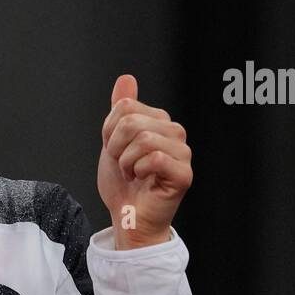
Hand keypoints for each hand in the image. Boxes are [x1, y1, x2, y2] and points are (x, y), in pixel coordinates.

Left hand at [98, 75, 192, 248]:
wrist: (126, 216)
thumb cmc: (123, 183)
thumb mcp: (113, 142)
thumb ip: (120, 111)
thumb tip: (127, 78)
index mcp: (159, 121)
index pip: (124, 108)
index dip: (110, 132)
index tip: (115, 151)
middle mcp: (175, 132)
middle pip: (132, 121)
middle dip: (116, 147)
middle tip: (123, 166)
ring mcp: (183, 152)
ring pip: (144, 139)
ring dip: (127, 162)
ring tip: (132, 174)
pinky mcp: (184, 174)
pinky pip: (155, 158)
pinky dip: (139, 171)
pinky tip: (142, 180)